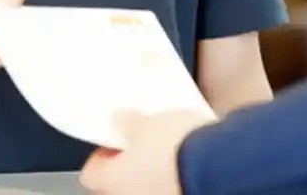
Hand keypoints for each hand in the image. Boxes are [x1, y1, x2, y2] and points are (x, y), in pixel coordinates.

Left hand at [79, 110, 215, 194]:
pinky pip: (172, 186)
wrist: (215, 162)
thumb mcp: (147, 123)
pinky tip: (187, 158)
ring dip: (153, 171)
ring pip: (146, 186)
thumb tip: (119, 119)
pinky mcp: (186, 194)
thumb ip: (128, 122)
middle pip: (119, 182)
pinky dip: (175, 176)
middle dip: (128, 164)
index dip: (101, 154)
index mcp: (113, 181)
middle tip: (139, 140)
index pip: (91, 173)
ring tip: (168, 147)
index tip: (112, 139)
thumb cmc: (176, 148)